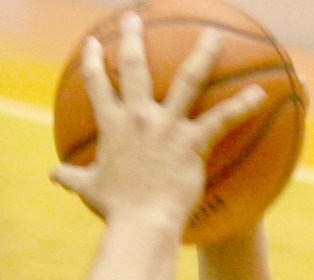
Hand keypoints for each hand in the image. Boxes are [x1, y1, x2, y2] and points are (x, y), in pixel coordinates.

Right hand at [50, 12, 267, 230]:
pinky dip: (242, 105)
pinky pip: (221, 119)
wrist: (141, 224)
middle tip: (134, 18)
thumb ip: (71, 177)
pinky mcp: (191, 142)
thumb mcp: (89, 189)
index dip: (93, 61)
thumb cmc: (116, 209)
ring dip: (202, 55)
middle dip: (132, 38)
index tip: (92, 42)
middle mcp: (138, 118)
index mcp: (113, 126)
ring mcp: (166, 127)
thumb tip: (52, 176)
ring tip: (213, 34)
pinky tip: (261, 93)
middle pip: (134, 68)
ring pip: (188, 81)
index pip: (97, 85)